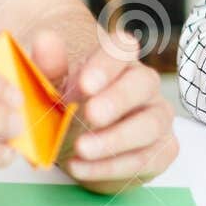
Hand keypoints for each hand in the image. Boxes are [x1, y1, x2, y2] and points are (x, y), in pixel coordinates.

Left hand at [31, 29, 177, 193]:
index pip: (122, 47)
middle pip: (143, 83)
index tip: (84, 84)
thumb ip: (48, 65)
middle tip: (90, 115)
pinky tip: (80, 166)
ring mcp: (156, 116)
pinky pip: (143, 159)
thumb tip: (45, 39)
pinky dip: (110, 166)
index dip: (106, 64)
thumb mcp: (49, 87)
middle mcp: (143, 84)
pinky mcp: (161, 151)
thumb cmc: (65, 106)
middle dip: (117, 100)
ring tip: (80, 149)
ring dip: (114, 140)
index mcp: (117, 59)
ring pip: (149, 125)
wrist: (75, 143)